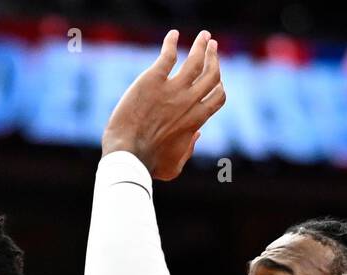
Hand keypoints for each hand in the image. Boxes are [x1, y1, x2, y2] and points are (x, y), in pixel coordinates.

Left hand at [101, 29, 224, 180]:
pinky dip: (171, 42)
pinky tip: (173, 35)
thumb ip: (188, 149)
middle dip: (214, 58)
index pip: (217, 96)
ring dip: (202, 45)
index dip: (219, 85)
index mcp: (195, 120)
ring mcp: (172, 89)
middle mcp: (189, 101)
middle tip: (212, 46)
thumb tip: (197, 135)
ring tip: (204, 36)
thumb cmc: (148, 166)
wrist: (128, 156)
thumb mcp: (174, 166)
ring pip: (196, 60)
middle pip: (211, 74)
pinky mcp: (153, 80)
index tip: (215, 78)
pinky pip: (168, 55)